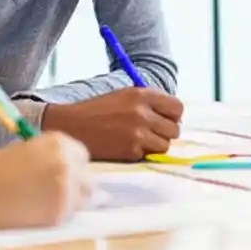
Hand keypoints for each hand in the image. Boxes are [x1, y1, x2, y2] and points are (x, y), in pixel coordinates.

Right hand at [0, 132, 91, 229]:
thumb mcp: (27, 151)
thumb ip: (51, 157)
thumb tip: (68, 169)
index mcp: (58, 142)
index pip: (82, 156)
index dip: (73, 166)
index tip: (65, 175)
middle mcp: (67, 162)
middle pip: (87, 178)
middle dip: (76, 185)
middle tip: (57, 192)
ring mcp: (66, 187)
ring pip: (82, 198)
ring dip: (69, 200)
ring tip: (43, 202)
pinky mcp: (61, 211)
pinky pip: (69, 214)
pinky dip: (57, 214)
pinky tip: (37, 211)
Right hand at [42, 88, 182, 160]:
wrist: (72, 126)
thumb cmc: (98, 111)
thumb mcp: (124, 96)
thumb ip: (149, 102)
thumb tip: (174, 117)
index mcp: (142, 94)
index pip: (177, 107)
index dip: (174, 116)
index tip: (166, 120)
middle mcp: (142, 112)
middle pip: (174, 129)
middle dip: (165, 133)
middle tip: (152, 133)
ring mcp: (138, 132)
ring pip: (165, 145)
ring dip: (155, 145)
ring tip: (139, 140)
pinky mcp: (131, 150)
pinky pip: (148, 155)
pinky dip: (140, 153)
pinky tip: (125, 146)